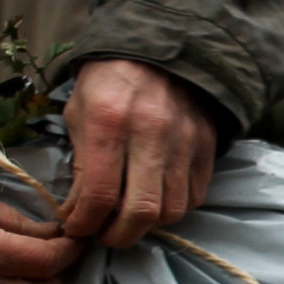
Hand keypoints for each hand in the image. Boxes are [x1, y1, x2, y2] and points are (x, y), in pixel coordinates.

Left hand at [60, 58, 218, 247]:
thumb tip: (79, 210)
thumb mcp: (79, 113)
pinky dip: (173, 207)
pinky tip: (156, 200)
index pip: (99, 194)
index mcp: (109, 122)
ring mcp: (183, 141)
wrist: (158, 48)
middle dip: (119, 235)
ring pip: (171, 209)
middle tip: (106, 235)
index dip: (85, 222)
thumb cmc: (108, 81)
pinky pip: (194, 195)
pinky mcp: (206, 145)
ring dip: (148, 225)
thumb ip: (79, 163)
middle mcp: (150, 134)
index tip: (77, 228)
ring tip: (130, 220)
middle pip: (141, 211)